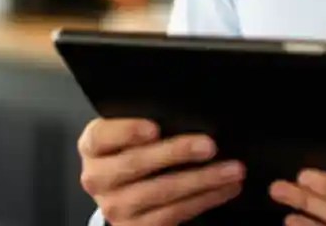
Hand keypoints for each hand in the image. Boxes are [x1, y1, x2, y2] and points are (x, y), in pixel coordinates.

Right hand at [77, 118, 244, 224]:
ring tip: (232, 169)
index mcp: (93, 147)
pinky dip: (205, 199)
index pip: (101, 137)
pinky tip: (225, 188)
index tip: (155, 128)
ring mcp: (115, 207)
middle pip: (136, 163)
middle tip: (209, 145)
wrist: (125, 194)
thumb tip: (189, 112)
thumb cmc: (135, 151)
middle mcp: (98, 178)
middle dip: (177, 153)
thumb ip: (148, 123)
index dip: (127, 131)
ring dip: (203, 180)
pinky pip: (175, 214)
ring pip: (161, 192)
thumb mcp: (131, 133)